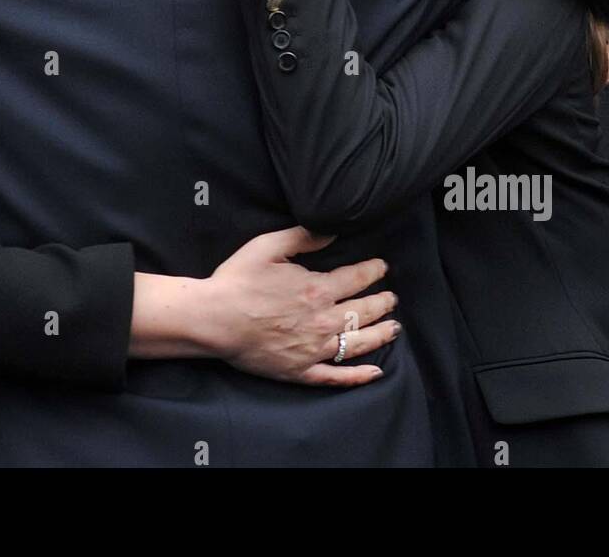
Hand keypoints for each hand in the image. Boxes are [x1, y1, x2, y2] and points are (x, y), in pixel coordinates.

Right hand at [201, 226, 399, 386]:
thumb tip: (333, 232)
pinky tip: (375, 372)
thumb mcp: (268, 246)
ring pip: (358, 343)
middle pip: (363, 311)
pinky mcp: (301, 371)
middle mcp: (322, 320)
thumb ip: (303, 237)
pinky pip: (336, 377)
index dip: (373, 271)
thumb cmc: (238, 280)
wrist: (214, 319)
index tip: (383, 267)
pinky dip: (358, 376)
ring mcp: (314, 349)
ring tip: (394, 329)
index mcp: (317, 288)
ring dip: (380, 334)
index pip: (356, 278)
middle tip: (392, 298)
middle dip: (382, 303)